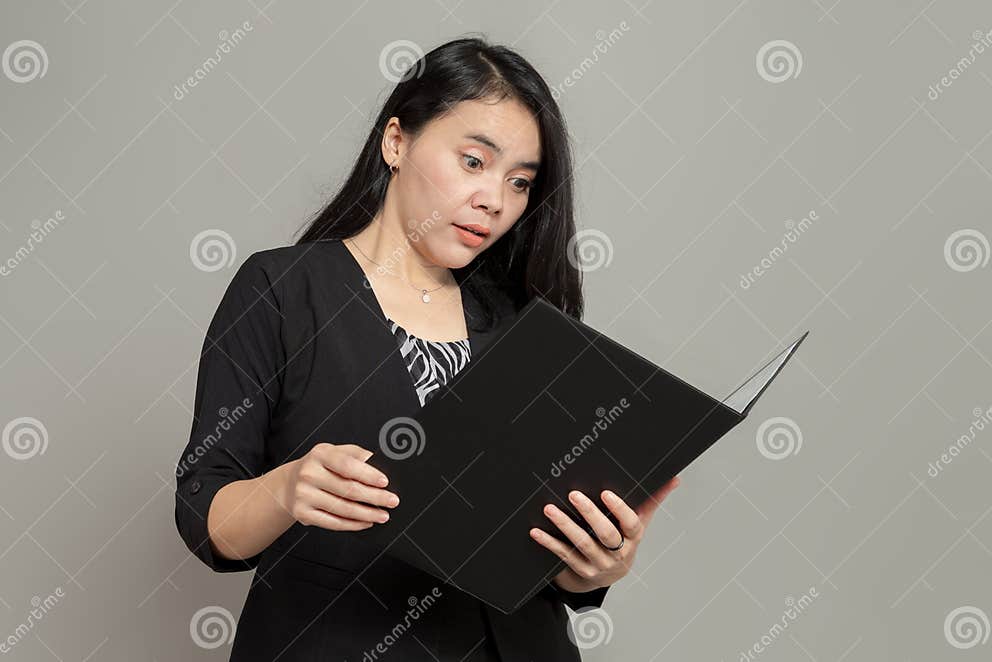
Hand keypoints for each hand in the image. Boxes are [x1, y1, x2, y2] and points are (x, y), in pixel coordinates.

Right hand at [282, 443, 400, 530]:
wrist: (289, 484)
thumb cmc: (320, 467)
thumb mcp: (335, 452)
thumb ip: (357, 455)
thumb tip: (380, 465)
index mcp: (320, 454)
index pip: (348, 465)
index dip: (368, 475)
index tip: (385, 482)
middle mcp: (309, 474)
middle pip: (348, 489)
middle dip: (375, 497)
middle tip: (392, 501)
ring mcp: (304, 495)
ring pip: (343, 509)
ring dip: (367, 514)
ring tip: (383, 515)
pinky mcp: (303, 513)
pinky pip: (333, 522)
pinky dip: (353, 525)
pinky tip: (366, 522)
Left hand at [529, 476, 680, 592]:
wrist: (609, 574)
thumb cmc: (624, 538)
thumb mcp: (639, 521)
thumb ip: (652, 499)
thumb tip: (675, 478)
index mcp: (633, 537)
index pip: (631, 524)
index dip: (620, 510)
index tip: (605, 493)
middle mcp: (619, 553)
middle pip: (606, 534)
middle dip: (589, 514)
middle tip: (573, 495)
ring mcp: (600, 564)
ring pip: (582, 545)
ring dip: (565, 526)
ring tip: (549, 509)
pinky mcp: (581, 571)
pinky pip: (564, 556)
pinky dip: (550, 543)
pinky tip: (536, 531)